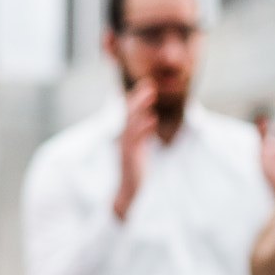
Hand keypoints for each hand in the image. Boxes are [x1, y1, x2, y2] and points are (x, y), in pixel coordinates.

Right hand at [113, 81, 156, 219]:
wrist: (128, 190)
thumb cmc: (134, 169)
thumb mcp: (139, 148)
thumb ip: (143, 132)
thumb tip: (150, 118)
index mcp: (125, 136)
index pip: (130, 113)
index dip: (137, 98)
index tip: (148, 84)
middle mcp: (123, 140)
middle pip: (129, 115)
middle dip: (139, 99)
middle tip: (149, 85)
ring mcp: (125, 148)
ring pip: (131, 124)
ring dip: (140, 108)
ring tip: (150, 96)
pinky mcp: (129, 158)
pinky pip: (136, 141)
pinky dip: (144, 129)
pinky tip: (152, 119)